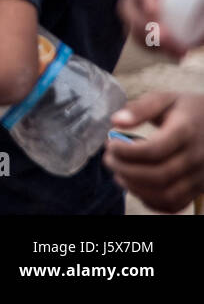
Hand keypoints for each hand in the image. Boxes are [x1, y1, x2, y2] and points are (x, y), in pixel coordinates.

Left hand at [105, 92, 203, 213]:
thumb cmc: (187, 110)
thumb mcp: (166, 99)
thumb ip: (140, 108)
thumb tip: (115, 121)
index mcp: (186, 132)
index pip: (154, 150)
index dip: (126, 151)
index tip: (110, 144)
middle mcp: (197, 157)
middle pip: (158, 176)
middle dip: (126, 170)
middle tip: (109, 159)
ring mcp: (200, 176)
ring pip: (167, 195)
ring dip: (136, 188)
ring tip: (118, 174)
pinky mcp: (199, 188)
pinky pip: (175, 204)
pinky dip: (152, 201)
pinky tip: (136, 186)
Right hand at [120, 0, 203, 58]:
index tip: (156, 11)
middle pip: (129, 10)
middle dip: (144, 26)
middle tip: (166, 37)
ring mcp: (138, 8)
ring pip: (133, 28)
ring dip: (151, 43)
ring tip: (178, 51)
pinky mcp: (145, 24)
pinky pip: (142, 39)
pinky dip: (157, 50)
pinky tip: (178, 55)